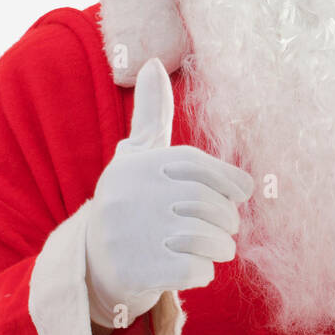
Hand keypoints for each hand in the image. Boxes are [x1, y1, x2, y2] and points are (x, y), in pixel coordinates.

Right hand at [84, 57, 254, 328]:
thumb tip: (150, 62)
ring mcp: (131, 234)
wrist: (92, 263)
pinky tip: (193, 269)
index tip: (243, 193)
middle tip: (227, 228)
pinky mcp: (137, 270)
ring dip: (221, 247)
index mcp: (137, 166)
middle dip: (227, 219)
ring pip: (206, 239)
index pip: (197, 166)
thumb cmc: (129, 201)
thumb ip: (150, 115)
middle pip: (206, 205)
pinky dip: (204, 272)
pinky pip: (195, 270)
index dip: (228, 179)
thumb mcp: (135, 157)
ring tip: (218, 248)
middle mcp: (130, 196)